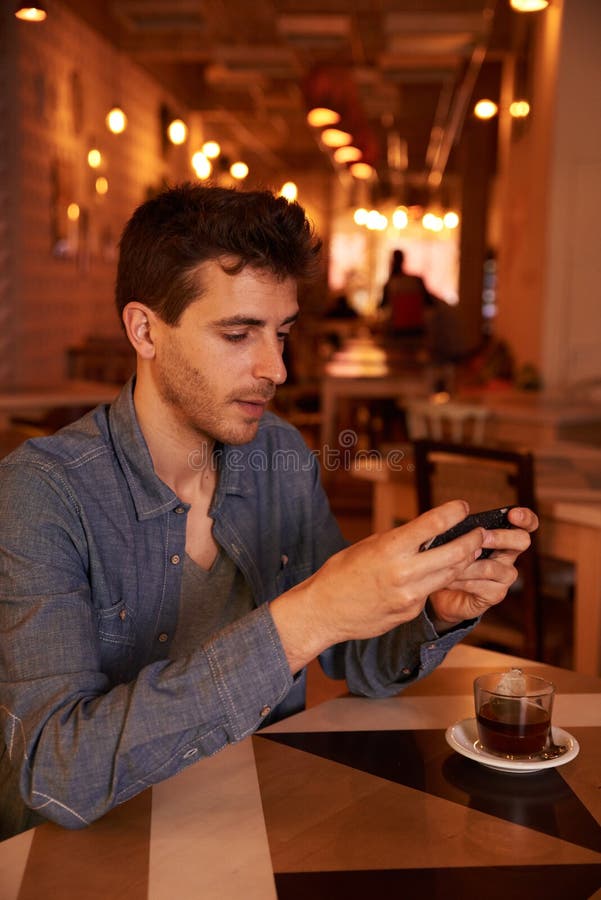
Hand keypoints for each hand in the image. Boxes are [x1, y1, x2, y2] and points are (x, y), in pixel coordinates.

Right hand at [270, 500, 486, 671]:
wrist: (324, 611)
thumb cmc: (341, 573)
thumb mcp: (368, 546)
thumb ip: (400, 540)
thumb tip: (428, 530)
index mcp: (390, 548)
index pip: (434, 524)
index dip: (454, 512)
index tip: (463, 507)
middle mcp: (404, 572)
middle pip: (455, 553)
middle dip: (473, 540)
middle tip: (479, 533)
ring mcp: (409, 596)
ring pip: (451, 574)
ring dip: (464, 561)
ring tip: (469, 551)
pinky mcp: (410, 612)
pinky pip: (432, 592)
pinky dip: (439, 580)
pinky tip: (438, 574)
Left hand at [427, 505, 538, 627]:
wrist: (442, 592)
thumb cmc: (449, 559)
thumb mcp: (455, 540)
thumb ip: (462, 530)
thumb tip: (454, 518)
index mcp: (503, 536)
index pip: (527, 524)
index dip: (525, 518)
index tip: (512, 514)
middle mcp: (509, 555)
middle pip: (522, 541)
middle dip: (500, 537)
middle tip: (481, 537)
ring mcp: (505, 576)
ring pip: (492, 567)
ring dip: (467, 564)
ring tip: (447, 563)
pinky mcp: (496, 594)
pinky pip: (480, 585)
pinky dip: (460, 581)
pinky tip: (447, 580)